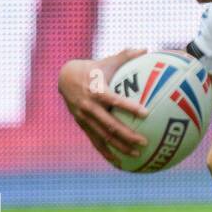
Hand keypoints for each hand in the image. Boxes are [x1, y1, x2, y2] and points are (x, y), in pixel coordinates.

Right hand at [58, 48, 148, 166]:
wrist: (65, 78)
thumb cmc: (93, 68)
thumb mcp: (108, 61)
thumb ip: (127, 56)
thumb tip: (146, 48)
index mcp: (97, 91)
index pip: (115, 101)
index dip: (130, 107)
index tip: (146, 113)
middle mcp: (89, 107)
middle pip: (110, 125)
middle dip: (128, 135)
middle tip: (145, 141)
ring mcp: (84, 119)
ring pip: (103, 137)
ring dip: (120, 147)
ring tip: (138, 154)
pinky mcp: (82, 126)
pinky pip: (96, 142)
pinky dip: (107, 152)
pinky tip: (120, 162)